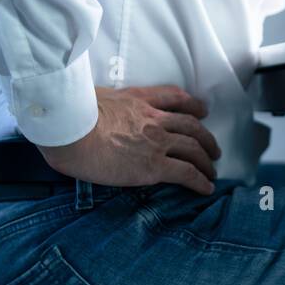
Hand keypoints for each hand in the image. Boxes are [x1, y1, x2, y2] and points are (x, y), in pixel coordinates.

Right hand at [36, 85, 220, 194]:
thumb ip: (105, 105)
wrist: (72, 130)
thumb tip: (96, 113)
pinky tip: (207, 187)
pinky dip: (200, 180)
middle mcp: (153, 119)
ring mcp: (157, 142)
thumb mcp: (94, 97)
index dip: (191, 103)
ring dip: (206, 159)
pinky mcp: (154, 166)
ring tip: (212, 170)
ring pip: (193, 148)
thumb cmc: (72, 115)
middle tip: (212, 147)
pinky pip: (186, 172)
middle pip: (190, 125)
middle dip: (205, 137)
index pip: (173, 97)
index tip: (201, 109)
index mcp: (138, 100)